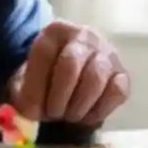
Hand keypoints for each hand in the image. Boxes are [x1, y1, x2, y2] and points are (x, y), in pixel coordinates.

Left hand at [11, 20, 129, 125]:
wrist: (72, 73)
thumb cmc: (47, 78)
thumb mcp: (27, 80)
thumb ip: (24, 96)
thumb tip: (30, 115)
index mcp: (55, 32)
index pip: (43, 54)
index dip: (35, 88)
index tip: (31, 112)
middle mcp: (84, 36)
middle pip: (70, 65)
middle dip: (58, 98)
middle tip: (53, 115)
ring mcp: (107, 53)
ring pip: (95, 78)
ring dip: (79, 106)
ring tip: (69, 116)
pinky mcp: (123, 73)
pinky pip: (117, 92)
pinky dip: (100, 110)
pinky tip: (87, 116)